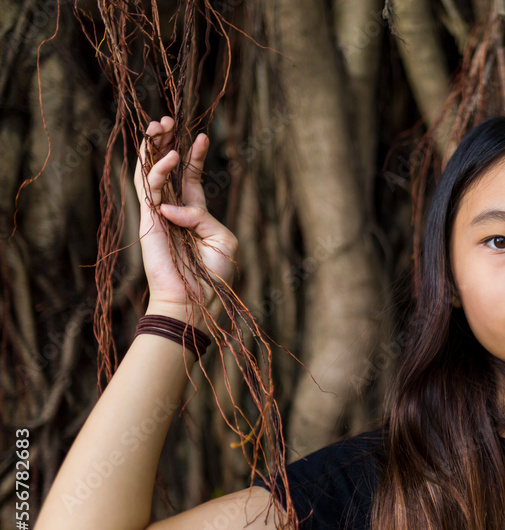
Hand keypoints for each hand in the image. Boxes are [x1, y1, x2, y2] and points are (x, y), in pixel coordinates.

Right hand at [133, 116, 237, 320]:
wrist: (194, 298)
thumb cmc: (212, 274)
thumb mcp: (222, 239)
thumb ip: (204, 216)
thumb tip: (175, 207)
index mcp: (193, 214)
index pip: (190, 178)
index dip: (195, 157)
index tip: (202, 136)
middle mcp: (172, 210)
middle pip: (165, 168)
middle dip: (166, 142)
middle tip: (169, 120)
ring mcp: (157, 214)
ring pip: (149, 172)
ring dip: (153, 147)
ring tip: (160, 125)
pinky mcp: (147, 220)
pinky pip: (148, 188)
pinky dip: (157, 170)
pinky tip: (170, 156)